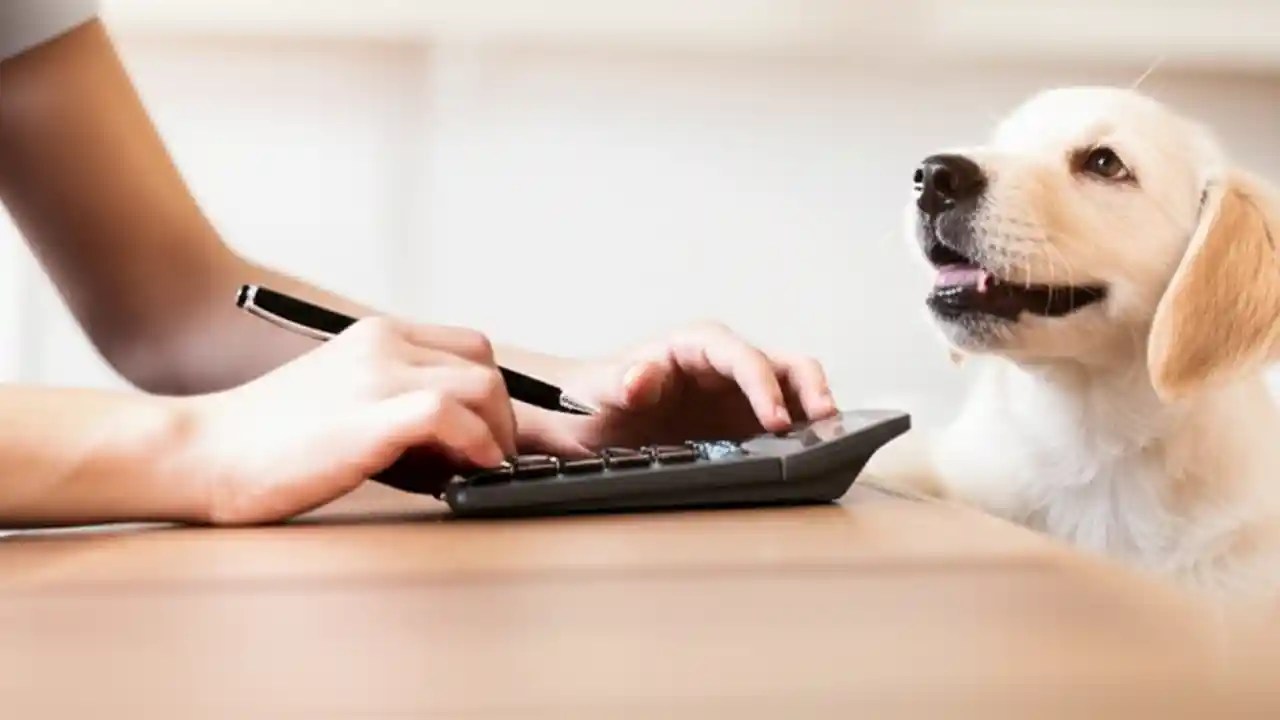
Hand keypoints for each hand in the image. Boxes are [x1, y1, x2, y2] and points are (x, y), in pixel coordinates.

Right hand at [182, 318, 514, 524]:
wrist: (202, 452)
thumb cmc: (268, 442)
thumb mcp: (346, 402)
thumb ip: (400, 408)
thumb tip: (462, 446)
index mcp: (376, 336)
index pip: (467, 347)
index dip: (490, 393)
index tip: (491, 434)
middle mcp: (382, 344)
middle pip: (484, 365)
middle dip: (502, 415)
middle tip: (495, 459)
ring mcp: (377, 376)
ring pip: (481, 385)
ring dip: (497, 433)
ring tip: (485, 470)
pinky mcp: (371, 415)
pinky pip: (451, 416)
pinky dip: (476, 444)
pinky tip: (469, 470)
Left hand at [518, 321, 837, 453]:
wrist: (582, 424)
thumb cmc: (592, 398)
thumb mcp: (599, 391)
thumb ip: (622, 381)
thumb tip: (642, 378)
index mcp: (696, 347)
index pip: (744, 357)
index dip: (764, 386)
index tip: (776, 421)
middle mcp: (725, 366)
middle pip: (785, 364)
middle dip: (811, 388)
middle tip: (827, 422)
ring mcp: (738, 396)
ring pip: (793, 391)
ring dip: (815, 412)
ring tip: (831, 442)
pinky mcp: (741, 426)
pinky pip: (783, 425)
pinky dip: (802, 437)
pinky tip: (808, 459)